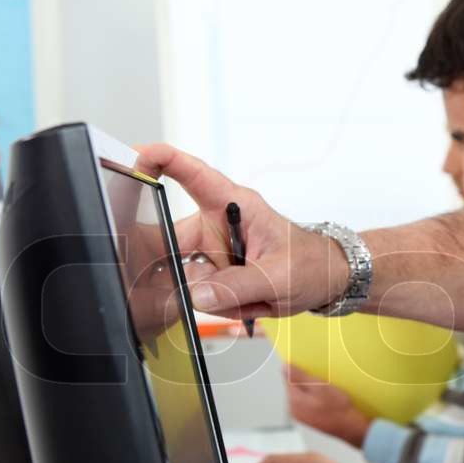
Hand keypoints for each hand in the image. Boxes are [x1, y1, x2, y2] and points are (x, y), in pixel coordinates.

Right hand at [134, 143, 349, 318]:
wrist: (327, 280)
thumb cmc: (312, 264)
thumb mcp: (280, 276)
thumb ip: (238, 286)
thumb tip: (198, 294)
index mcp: (235, 206)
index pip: (194, 175)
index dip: (162, 161)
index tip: (137, 158)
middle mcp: (217, 224)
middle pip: (170, 240)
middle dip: (175, 268)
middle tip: (195, 287)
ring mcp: (213, 250)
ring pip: (187, 278)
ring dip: (217, 296)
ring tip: (252, 297)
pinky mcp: (214, 272)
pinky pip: (200, 294)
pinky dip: (222, 304)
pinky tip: (248, 302)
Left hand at [285, 364, 371, 445]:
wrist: (350, 427)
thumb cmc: (337, 408)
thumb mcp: (319, 387)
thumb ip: (300, 376)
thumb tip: (285, 367)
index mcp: (293, 401)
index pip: (288, 379)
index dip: (299, 372)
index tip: (312, 372)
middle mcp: (293, 410)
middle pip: (294, 388)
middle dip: (306, 382)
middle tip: (323, 382)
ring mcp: (301, 417)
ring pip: (302, 396)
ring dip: (311, 390)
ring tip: (327, 392)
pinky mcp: (309, 420)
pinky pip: (307, 404)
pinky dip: (315, 399)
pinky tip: (327, 401)